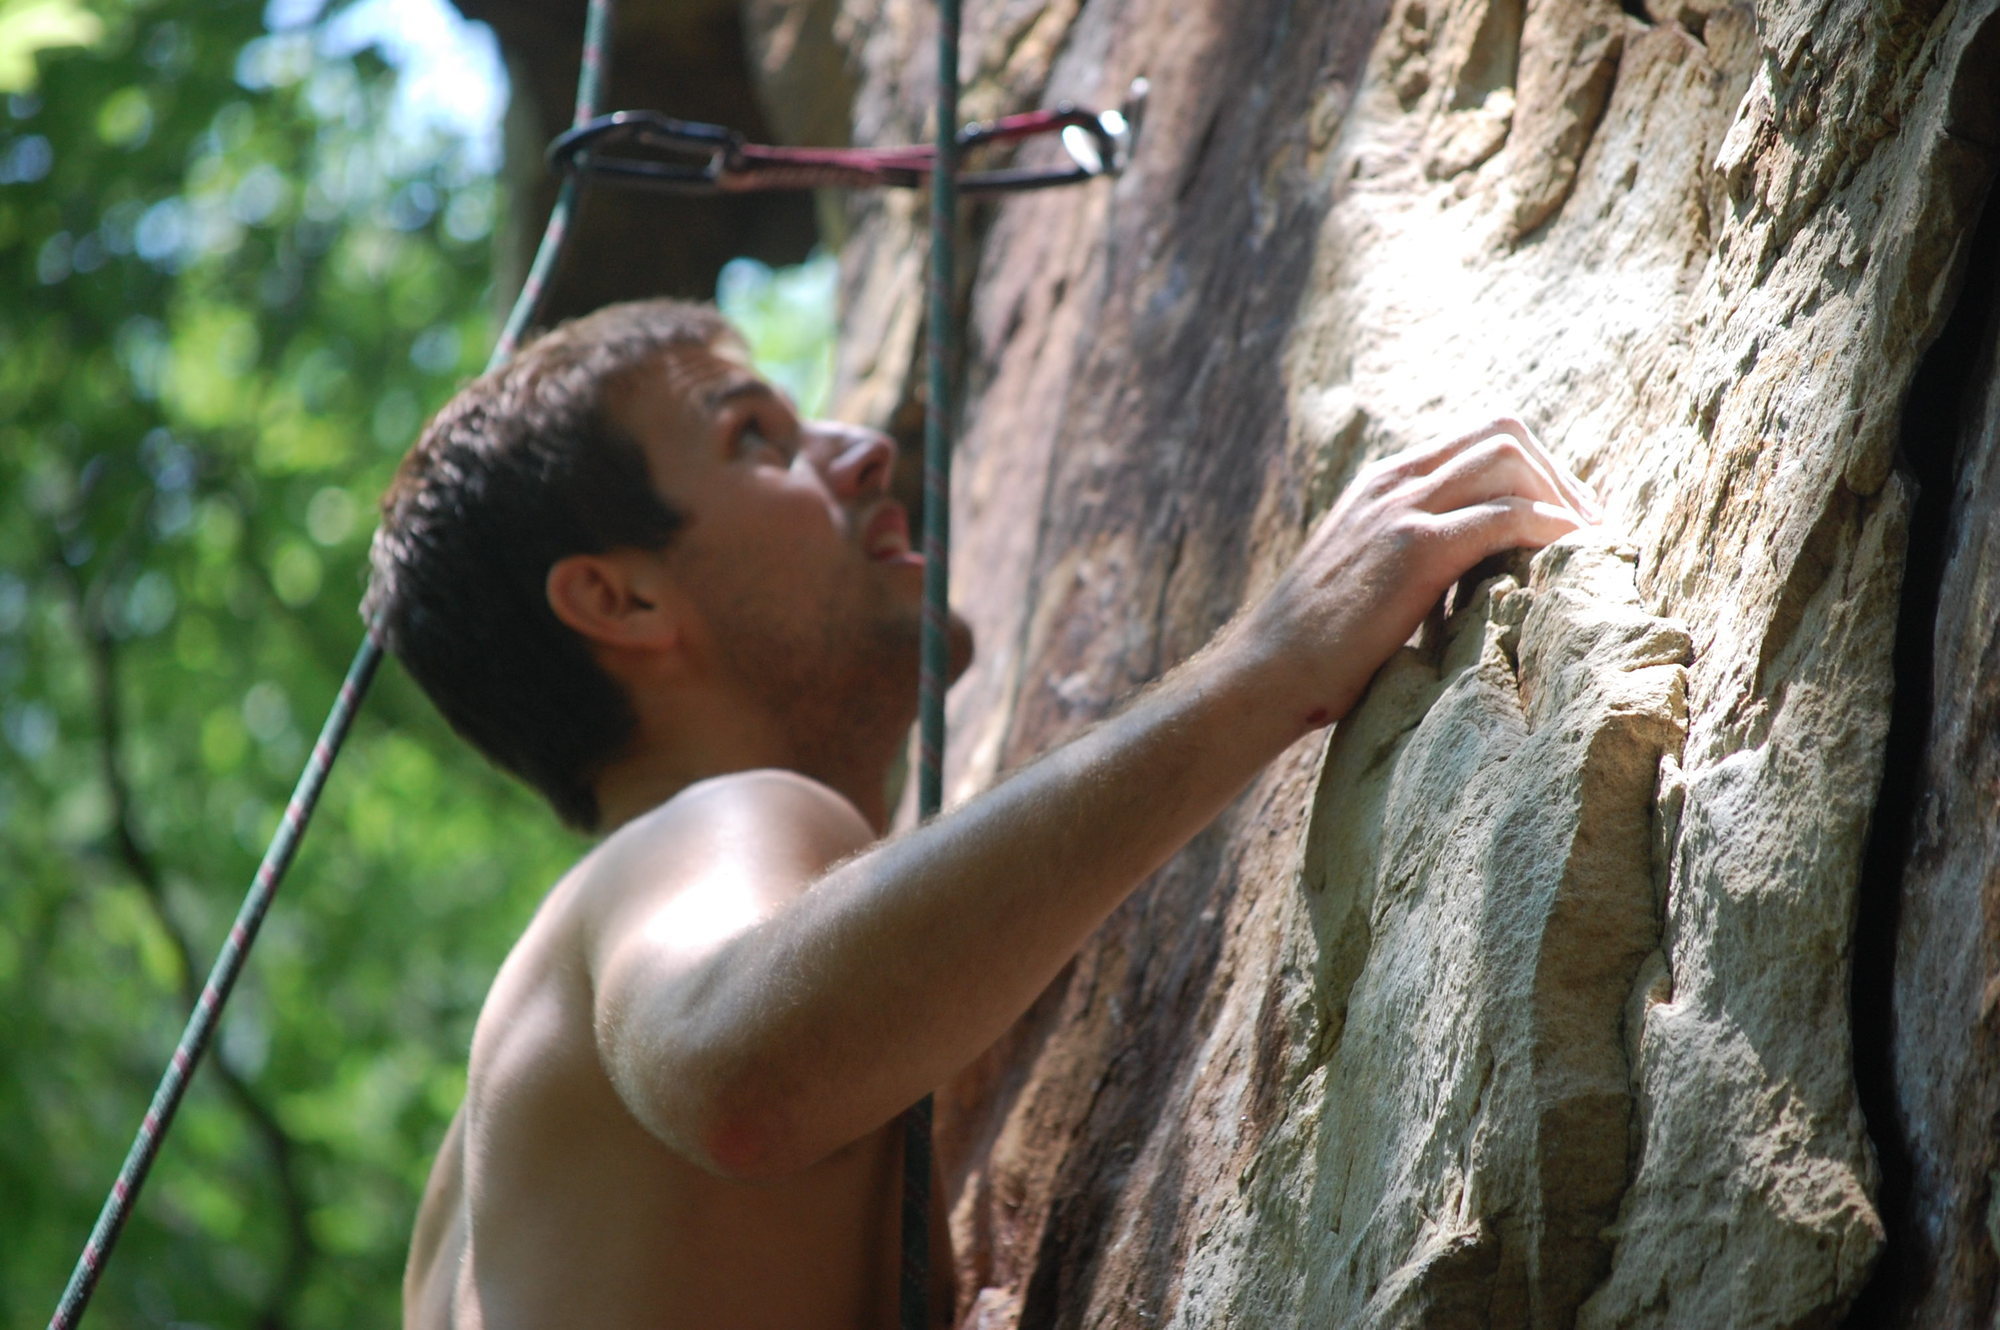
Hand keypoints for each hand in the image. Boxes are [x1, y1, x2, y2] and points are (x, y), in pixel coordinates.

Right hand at [1228, 416, 1599, 726]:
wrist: (1264, 673)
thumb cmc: (1316, 647)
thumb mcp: (1365, 578)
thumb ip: (1410, 555)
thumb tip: (1476, 574)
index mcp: (1382, 484)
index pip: (1478, 439)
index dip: (1536, 470)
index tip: (1566, 518)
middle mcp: (1392, 482)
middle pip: (1503, 433)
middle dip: (1558, 476)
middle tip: (1589, 531)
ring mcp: (1399, 510)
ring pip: (1509, 460)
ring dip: (1562, 497)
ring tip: (1588, 546)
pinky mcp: (1411, 550)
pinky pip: (1504, 517)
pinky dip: (1550, 528)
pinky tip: (1569, 558)